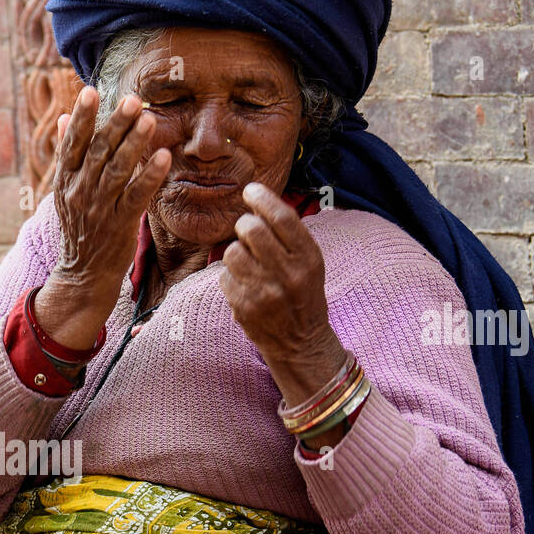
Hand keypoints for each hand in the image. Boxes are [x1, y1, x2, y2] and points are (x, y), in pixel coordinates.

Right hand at [34, 87, 170, 350]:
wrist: (82, 274)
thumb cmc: (79, 226)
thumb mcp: (65, 191)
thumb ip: (69, 154)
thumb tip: (67, 116)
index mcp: (65, 180)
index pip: (72, 144)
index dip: (82, 118)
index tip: (90, 91)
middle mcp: (80, 191)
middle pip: (99, 152)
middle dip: (116, 124)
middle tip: (133, 100)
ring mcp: (100, 208)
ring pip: (118, 170)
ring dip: (135, 143)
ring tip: (150, 119)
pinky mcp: (120, 224)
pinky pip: (137, 196)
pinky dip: (150, 176)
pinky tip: (163, 157)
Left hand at [220, 182, 346, 412]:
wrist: (301, 342)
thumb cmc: (303, 294)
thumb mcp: (309, 263)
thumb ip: (288, 235)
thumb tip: (258, 202)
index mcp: (308, 259)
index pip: (281, 217)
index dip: (262, 198)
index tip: (250, 190)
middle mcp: (288, 274)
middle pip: (252, 230)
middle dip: (244, 224)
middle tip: (246, 229)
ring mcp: (265, 292)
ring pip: (232, 251)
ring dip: (235, 251)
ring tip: (247, 262)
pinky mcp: (244, 307)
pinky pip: (224, 276)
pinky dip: (230, 277)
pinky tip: (245, 286)